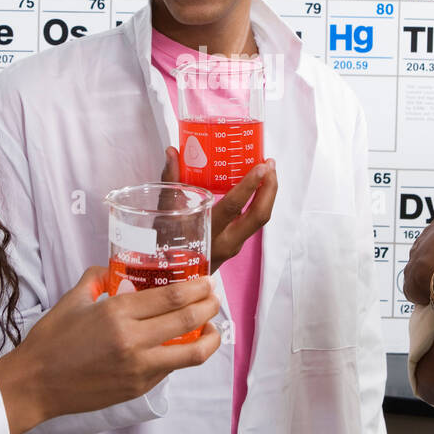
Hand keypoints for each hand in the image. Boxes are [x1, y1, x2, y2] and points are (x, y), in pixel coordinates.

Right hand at [0, 266, 221, 433]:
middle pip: (188, 319)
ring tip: (212, 327)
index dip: (197, 288)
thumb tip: (114, 268)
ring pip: (192, 353)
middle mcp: (132, 340)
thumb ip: (97, 277)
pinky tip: (184, 345)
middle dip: (210, 306)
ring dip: (210, 337)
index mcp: (117, 312)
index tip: (207, 282)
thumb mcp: (73, 299)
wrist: (35, 385)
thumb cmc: (51, 340)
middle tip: (215, 298)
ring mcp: (138, 367)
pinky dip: (184, 355)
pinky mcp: (138, 388)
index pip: (172, 297)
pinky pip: (171, 369)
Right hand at [162, 146, 277, 273]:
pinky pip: (252, 223)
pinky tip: (257, 188)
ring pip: (259, 220)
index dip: (250, 186)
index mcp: (208, 232)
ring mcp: (234, 246)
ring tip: (268, 171)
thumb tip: (172, 152)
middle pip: (260, 215)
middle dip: (270, 188)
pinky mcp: (236, 246)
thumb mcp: (163, 214)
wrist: (170, 281)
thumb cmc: (163, 248)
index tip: (261, 166)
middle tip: (270, 164)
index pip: (235, 207)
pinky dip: (258, 203)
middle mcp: (226, 241)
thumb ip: (170, 181)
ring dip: (267, 194)